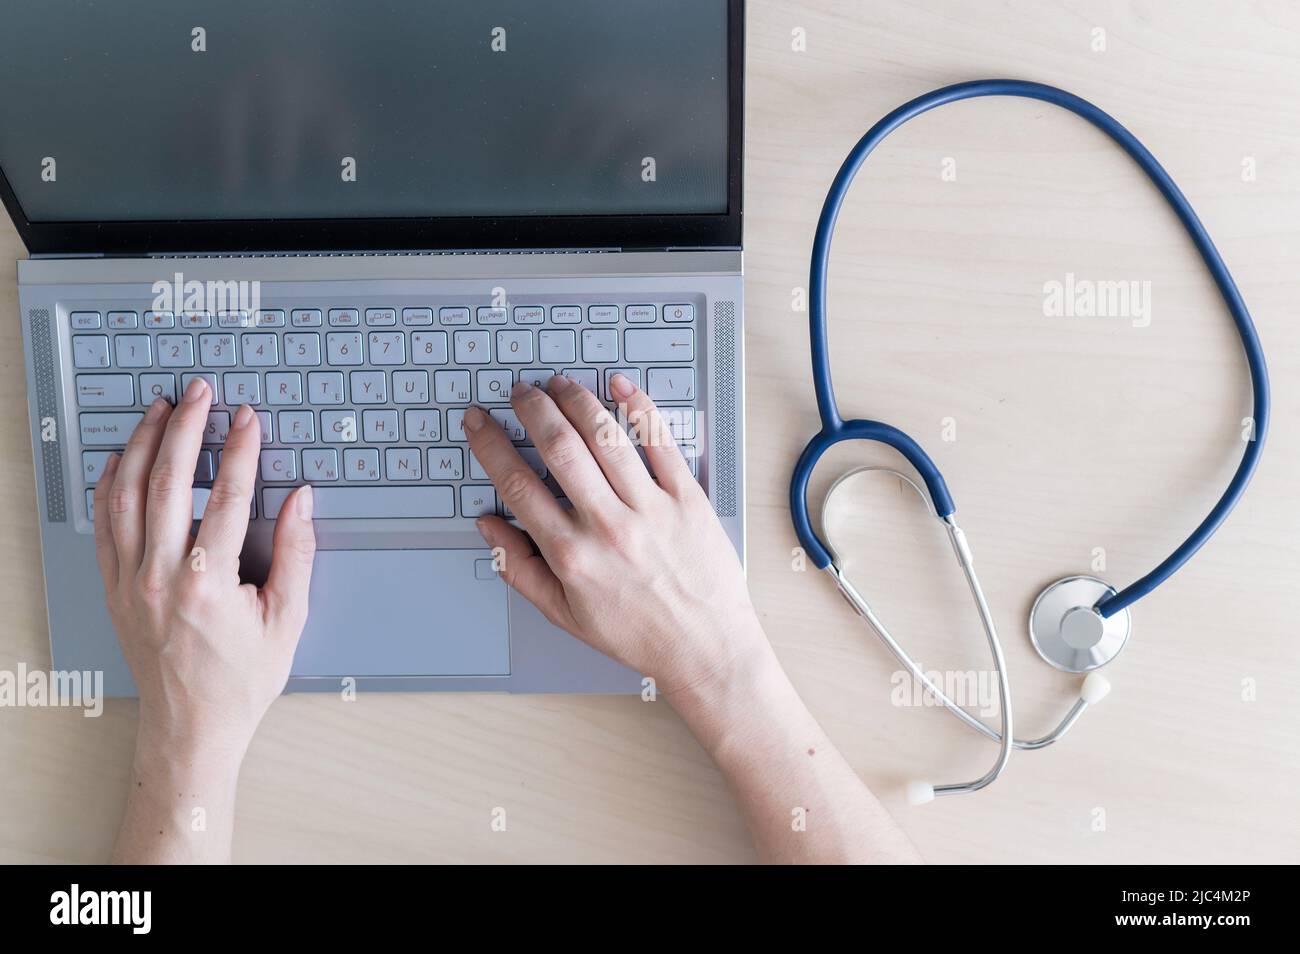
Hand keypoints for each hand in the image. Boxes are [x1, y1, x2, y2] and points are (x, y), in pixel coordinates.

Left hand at [94, 377, 315, 759]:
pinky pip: (104, 523)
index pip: (224, 497)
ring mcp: (131, 581)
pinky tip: (122, 458)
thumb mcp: (288, 618)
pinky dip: (110, 484)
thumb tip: (300, 501)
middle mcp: (161, 577)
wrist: (192, 725)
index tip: (248, 420)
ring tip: (160, 410)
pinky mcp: (115, 587)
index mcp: (208, 583)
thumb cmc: (241, 679)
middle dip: (185, 428)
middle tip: (200, 394)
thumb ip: (296, 553)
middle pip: (166, 481)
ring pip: (125, 495)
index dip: (239, 451)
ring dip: (142, 444)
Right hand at [465, 373, 764, 694]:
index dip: (491, 446)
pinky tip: (621, 385)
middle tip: (521, 391)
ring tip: (560, 384)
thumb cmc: (638, 633)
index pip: (517, 485)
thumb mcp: (564, 613)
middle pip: (559, 448)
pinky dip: (638, 407)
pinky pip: (660, 442)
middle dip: (532, 409)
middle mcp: (608, 527)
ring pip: (606, 436)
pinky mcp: (688, 499)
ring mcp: (651, 509)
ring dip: (577, 401)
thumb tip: (489, 525)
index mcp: (571, 556)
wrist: (706, 648)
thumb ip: (520, 568)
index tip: (480, 423)